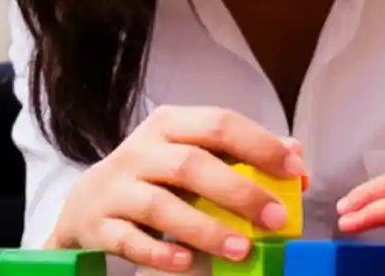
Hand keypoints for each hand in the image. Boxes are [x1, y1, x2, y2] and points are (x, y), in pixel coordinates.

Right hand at [46, 106, 308, 271]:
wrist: (88, 203)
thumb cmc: (157, 176)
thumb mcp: (195, 153)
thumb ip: (244, 154)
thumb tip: (296, 157)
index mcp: (170, 124)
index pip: (219, 123)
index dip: (259, 145)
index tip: (294, 171)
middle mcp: (140, 151)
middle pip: (191, 164)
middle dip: (239, 192)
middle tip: (276, 219)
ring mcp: (116, 188)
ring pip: (162, 205)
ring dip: (206, 228)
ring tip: (242, 249)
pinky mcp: (99, 225)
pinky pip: (130, 239)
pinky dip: (160, 252)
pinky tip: (187, 262)